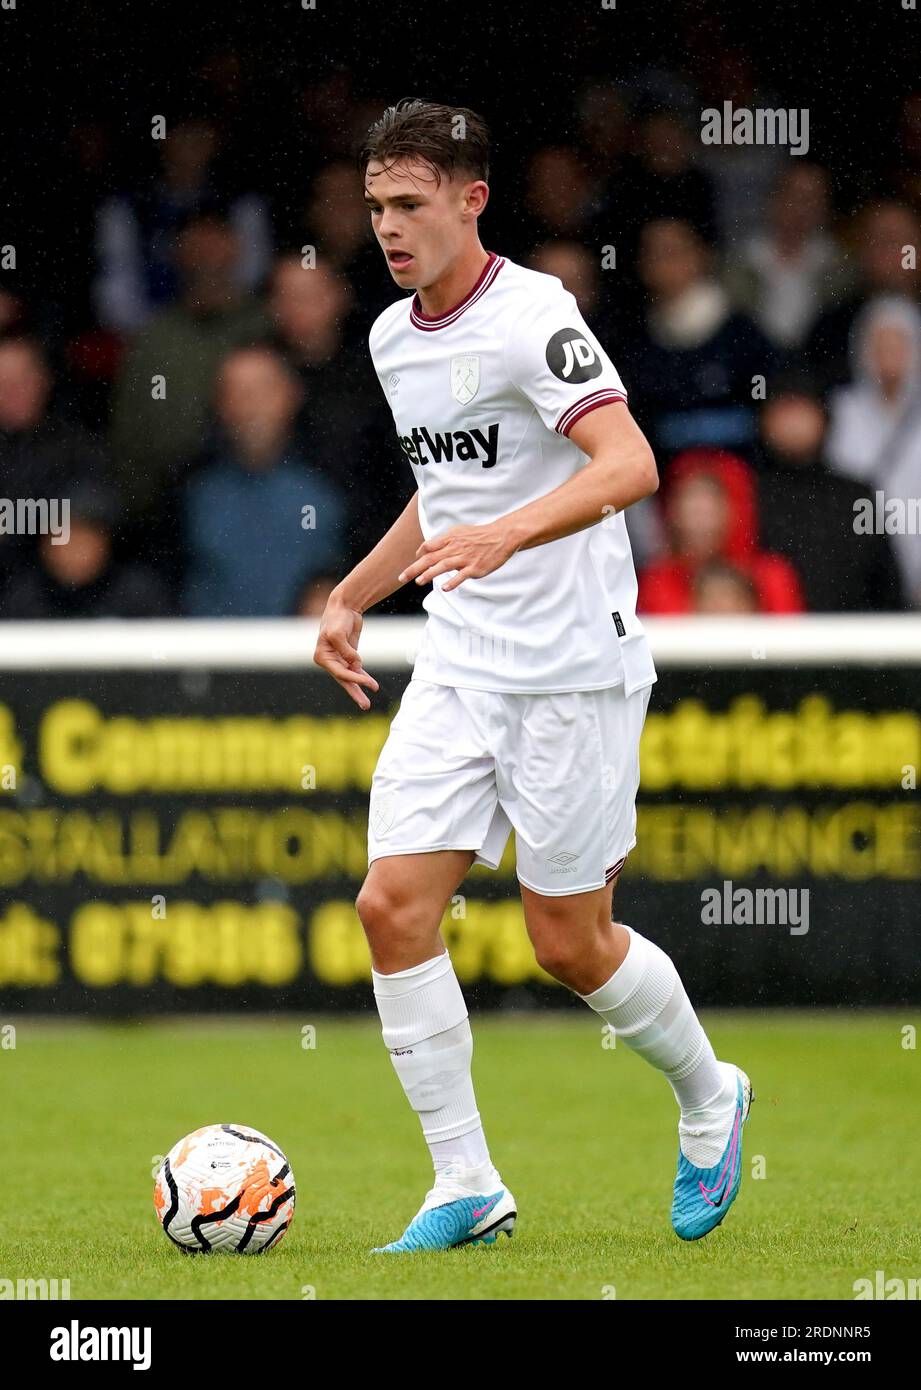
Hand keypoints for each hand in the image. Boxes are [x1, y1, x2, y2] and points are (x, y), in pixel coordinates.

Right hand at [312, 595, 379, 710]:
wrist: (344, 607)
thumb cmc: (337, 619)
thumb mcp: (338, 634)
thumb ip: (346, 651)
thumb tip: (356, 665)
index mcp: (322, 657)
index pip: (340, 673)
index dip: (355, 679)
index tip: (368, 683)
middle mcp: (329, 661)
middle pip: (344, 681)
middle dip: (355, 693)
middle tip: (365, 706)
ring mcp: (339, 659)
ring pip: (351, 678)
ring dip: (360, 688)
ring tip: (366, 704)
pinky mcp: (349, 656)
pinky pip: (356, 670)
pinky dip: (363, 677)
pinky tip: (370, 685)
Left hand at [398, 520, 521, 591]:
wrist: (502, 536)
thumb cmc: (478, 536)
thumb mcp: (458, 532)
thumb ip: (442, 541)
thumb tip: (425, 549)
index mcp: (450, 538)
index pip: (428, 546)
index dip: (419, 555)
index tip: (413, 563)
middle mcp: (455, 547)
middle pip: (430, 558)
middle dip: (413, 568)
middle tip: (401, 577)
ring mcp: (465, 558)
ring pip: (443, 566)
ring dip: (429, 574)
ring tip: (418, 582)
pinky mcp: (475, 568)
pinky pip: (462, 576)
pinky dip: (453, 582)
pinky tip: (444, 588)